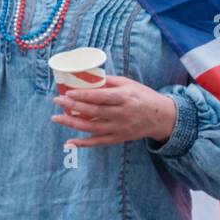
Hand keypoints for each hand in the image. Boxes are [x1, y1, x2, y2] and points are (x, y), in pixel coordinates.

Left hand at [52, 75, 177, 146]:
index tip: (67, 93)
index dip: (83, 96)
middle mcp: (122, 114)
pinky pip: (98, 142)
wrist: (163, 117)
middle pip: (93, 112)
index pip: (100, 97)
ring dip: (72, 124)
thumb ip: (109, 81)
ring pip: (92, 128)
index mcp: (125, 98)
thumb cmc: (144, 96)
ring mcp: (120, 128)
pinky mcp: (119, 138)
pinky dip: (83, 144)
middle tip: (57, 101)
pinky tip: (69, 142)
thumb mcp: (130, 84)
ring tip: (56, 118)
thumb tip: (88, 76)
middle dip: (72, 106)